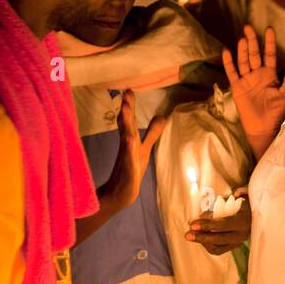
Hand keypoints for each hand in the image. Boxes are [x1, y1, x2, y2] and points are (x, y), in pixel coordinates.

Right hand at [101, 91, 164, 210]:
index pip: (129, 120)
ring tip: (125, 110)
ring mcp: (126, 157)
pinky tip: (130, 140)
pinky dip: (129, 149)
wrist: (122, 192)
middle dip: (126, 110)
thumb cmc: (132, 168)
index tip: (128, 90)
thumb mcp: (144, 147)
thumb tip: (162, 116)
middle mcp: (126, 146)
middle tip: (126, 94)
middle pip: (126, 125)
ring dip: (126, 124)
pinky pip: (128, 158)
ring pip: (126, 138)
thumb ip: (152, 133)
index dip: (129, 106)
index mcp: (129, 140)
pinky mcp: (128, 170)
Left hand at [185, 191, 250, 254]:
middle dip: (201, 237)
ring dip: (202, 241)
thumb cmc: (248, 203)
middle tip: (187, 234)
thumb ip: (241, 193)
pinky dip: (207, 244)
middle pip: (218, 239)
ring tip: (191, 235)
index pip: (223, 224)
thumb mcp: (247, 196)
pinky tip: (200, 237)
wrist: (258, 217)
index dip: (207, 224)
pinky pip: (218, 250)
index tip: (193, 223)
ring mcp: (237, 242)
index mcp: (243, 221)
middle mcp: (241, 234)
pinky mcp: (233, 246)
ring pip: (216, 247)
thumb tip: (235, 193)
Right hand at [221, 25, 284, 146]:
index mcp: (270, 74)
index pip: (269, 54)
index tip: (269, 29)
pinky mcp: (237, 87)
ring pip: (243, 61)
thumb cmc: (277, 111)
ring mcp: (246, 80)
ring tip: (243, 38)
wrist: (264, 127)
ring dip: (243, 50)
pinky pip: (232, 72)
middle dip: (252, 40)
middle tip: (249, 27)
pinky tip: (227, 51)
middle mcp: (257, 74)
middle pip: (254, 54)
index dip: (269, 42)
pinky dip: (229, 62)